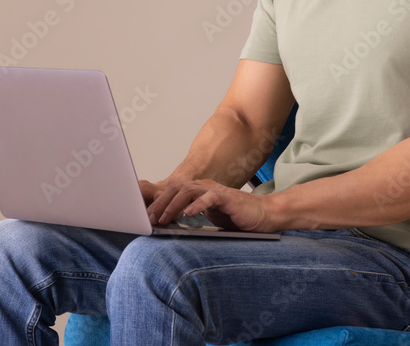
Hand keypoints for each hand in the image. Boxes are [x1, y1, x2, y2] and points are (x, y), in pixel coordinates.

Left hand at [140, 177, 278, 232]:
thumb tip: (171, 223)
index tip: (146, 217)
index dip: (158, 202)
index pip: (173, 191)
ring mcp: (215, 190)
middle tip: (150, 219)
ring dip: (174, 205)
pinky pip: (209, 197)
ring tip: (164, 218)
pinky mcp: (227, 197)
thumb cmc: (237, 217)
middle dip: (160, 203)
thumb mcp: (210, 216)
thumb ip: (194, 215)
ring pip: (188, 191)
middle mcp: (205, 186)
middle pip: (176, 188)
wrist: (264, 215)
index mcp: (199, 190)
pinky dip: (197, 205)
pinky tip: (189, 214)